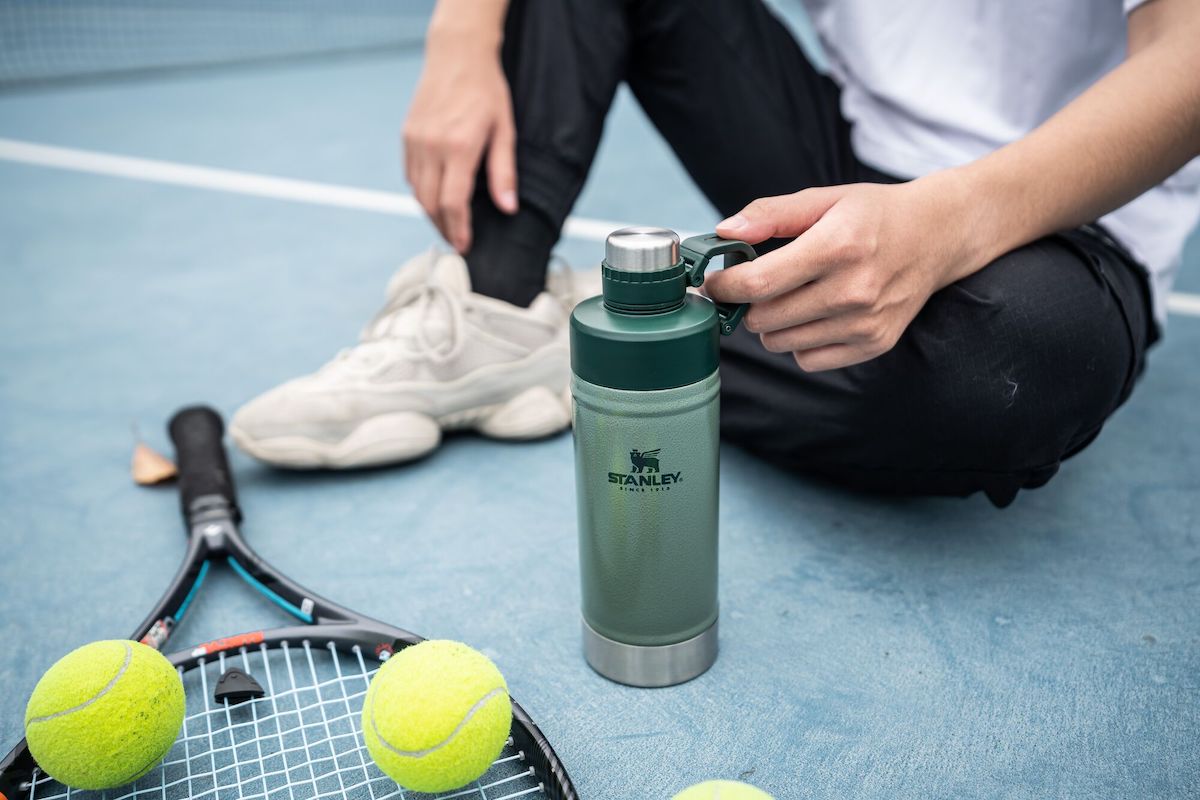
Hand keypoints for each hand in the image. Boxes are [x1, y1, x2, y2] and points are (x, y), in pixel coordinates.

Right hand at [403, 29, 516, 252]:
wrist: (457, 54)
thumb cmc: (487, 91)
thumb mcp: (504, 130)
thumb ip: (504, 172)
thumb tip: (508, 208)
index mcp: (459, 147)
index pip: (453, 203)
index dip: (458, 229)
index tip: (465, 246)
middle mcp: (432, 146)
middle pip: (430, 204)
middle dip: (443, 228)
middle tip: (458, 243)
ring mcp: (415, 140)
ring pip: (417, 192)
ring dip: (431, 214)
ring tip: (448, 225)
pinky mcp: (407, 135)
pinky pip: (410, 175)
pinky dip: (422, 192)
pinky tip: (436, 199)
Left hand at [705, 175, 980, 371]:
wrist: (938, 235)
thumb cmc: (875, 215)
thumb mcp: (823, 199)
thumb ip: (770, 214)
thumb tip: (724, 232)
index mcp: (837, 246)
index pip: (758, 283)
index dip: (725, 285)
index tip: (716, 281)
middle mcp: (853, 289)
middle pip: (763, 319)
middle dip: (748, 304)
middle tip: (758, 285)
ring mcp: (865, 322)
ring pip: (781, 343)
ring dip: (773, 324)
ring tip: (791, 297)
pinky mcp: (874, 344)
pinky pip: (809, 360)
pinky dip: (800, 342)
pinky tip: (814, 316)